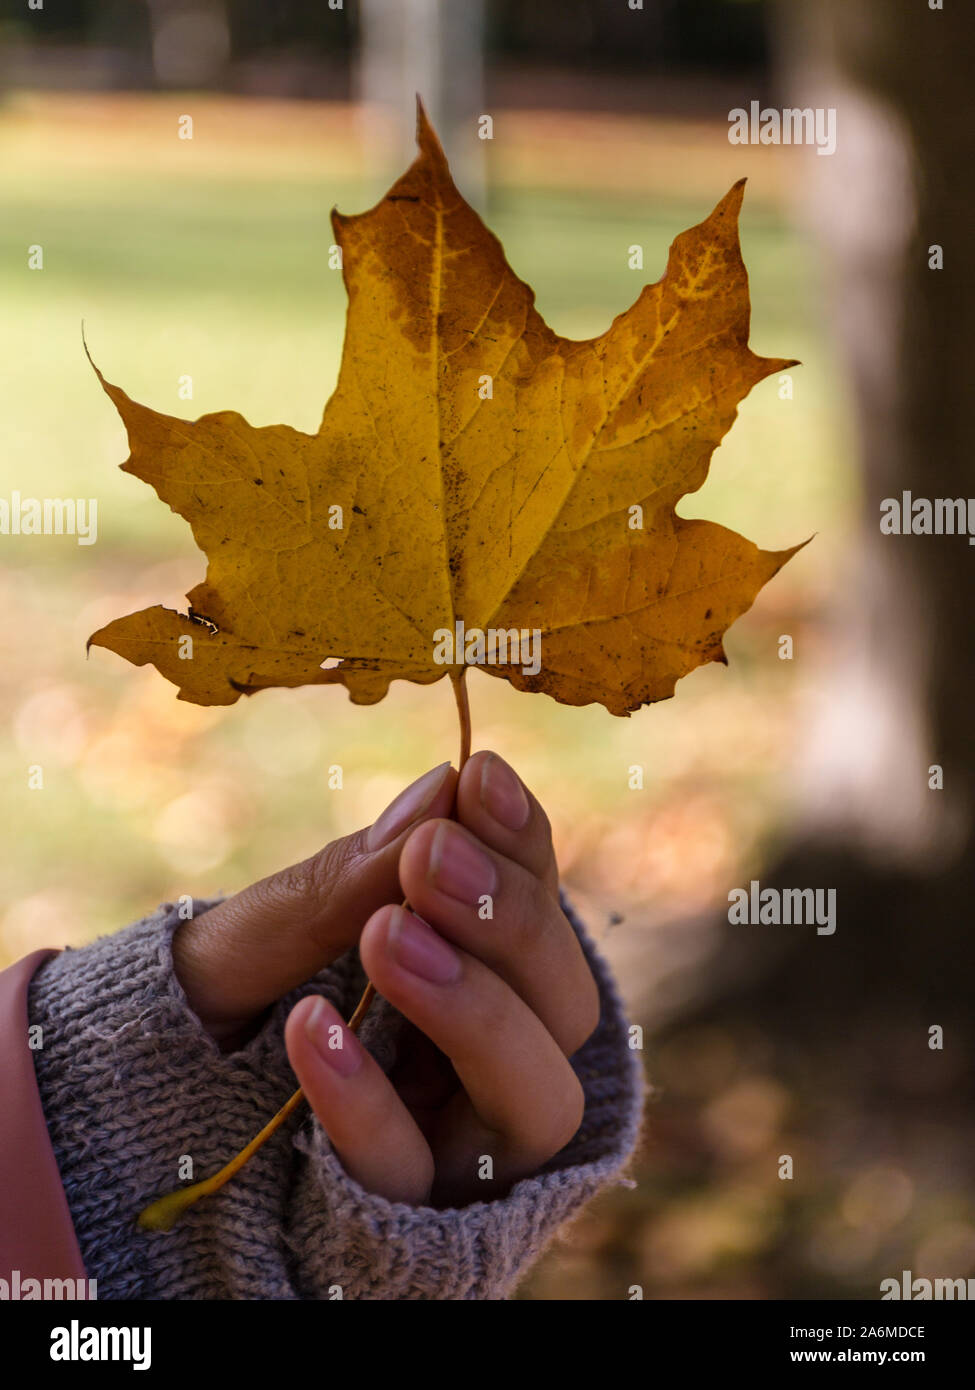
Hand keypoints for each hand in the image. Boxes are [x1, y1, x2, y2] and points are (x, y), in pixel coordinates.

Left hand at [173, 752, 599, 1207]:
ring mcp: (456, 1146)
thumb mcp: (261, 934)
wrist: (140, 1114)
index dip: (523, 846)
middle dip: (510, 924)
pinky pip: (411, 1175)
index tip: (481, 778)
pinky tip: (310, 1028)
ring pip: (540, 1102)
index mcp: (473, 980)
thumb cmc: (219, 1007)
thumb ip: (341, 882)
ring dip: (478, 1011)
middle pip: (566, 1007)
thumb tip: (442, 790)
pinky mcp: (400, 1216)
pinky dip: (369, 1102)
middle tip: (430, 860)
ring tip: (387, 937)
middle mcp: (489, 1066)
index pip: (539, 911)